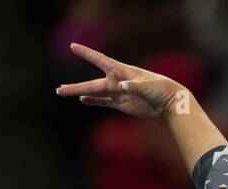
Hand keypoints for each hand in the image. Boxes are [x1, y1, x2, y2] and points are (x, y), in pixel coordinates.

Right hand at [56, 43, 182, 117]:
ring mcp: (117, 92)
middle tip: (58, 89)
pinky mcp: (121, 103)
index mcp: (121, 71)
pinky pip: (103, 102)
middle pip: (91, 84)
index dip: (87, 53)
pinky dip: (93, 101)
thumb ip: (133, 85)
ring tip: (62, 91)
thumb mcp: (147, 86)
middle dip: (75, 87)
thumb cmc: (159, 89)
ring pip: (94, 92)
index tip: (73, 46)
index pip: (100, 60)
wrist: (168, 102)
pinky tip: (82, 100)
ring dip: (79, 92)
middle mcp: (116, 81)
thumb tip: (121, 87)